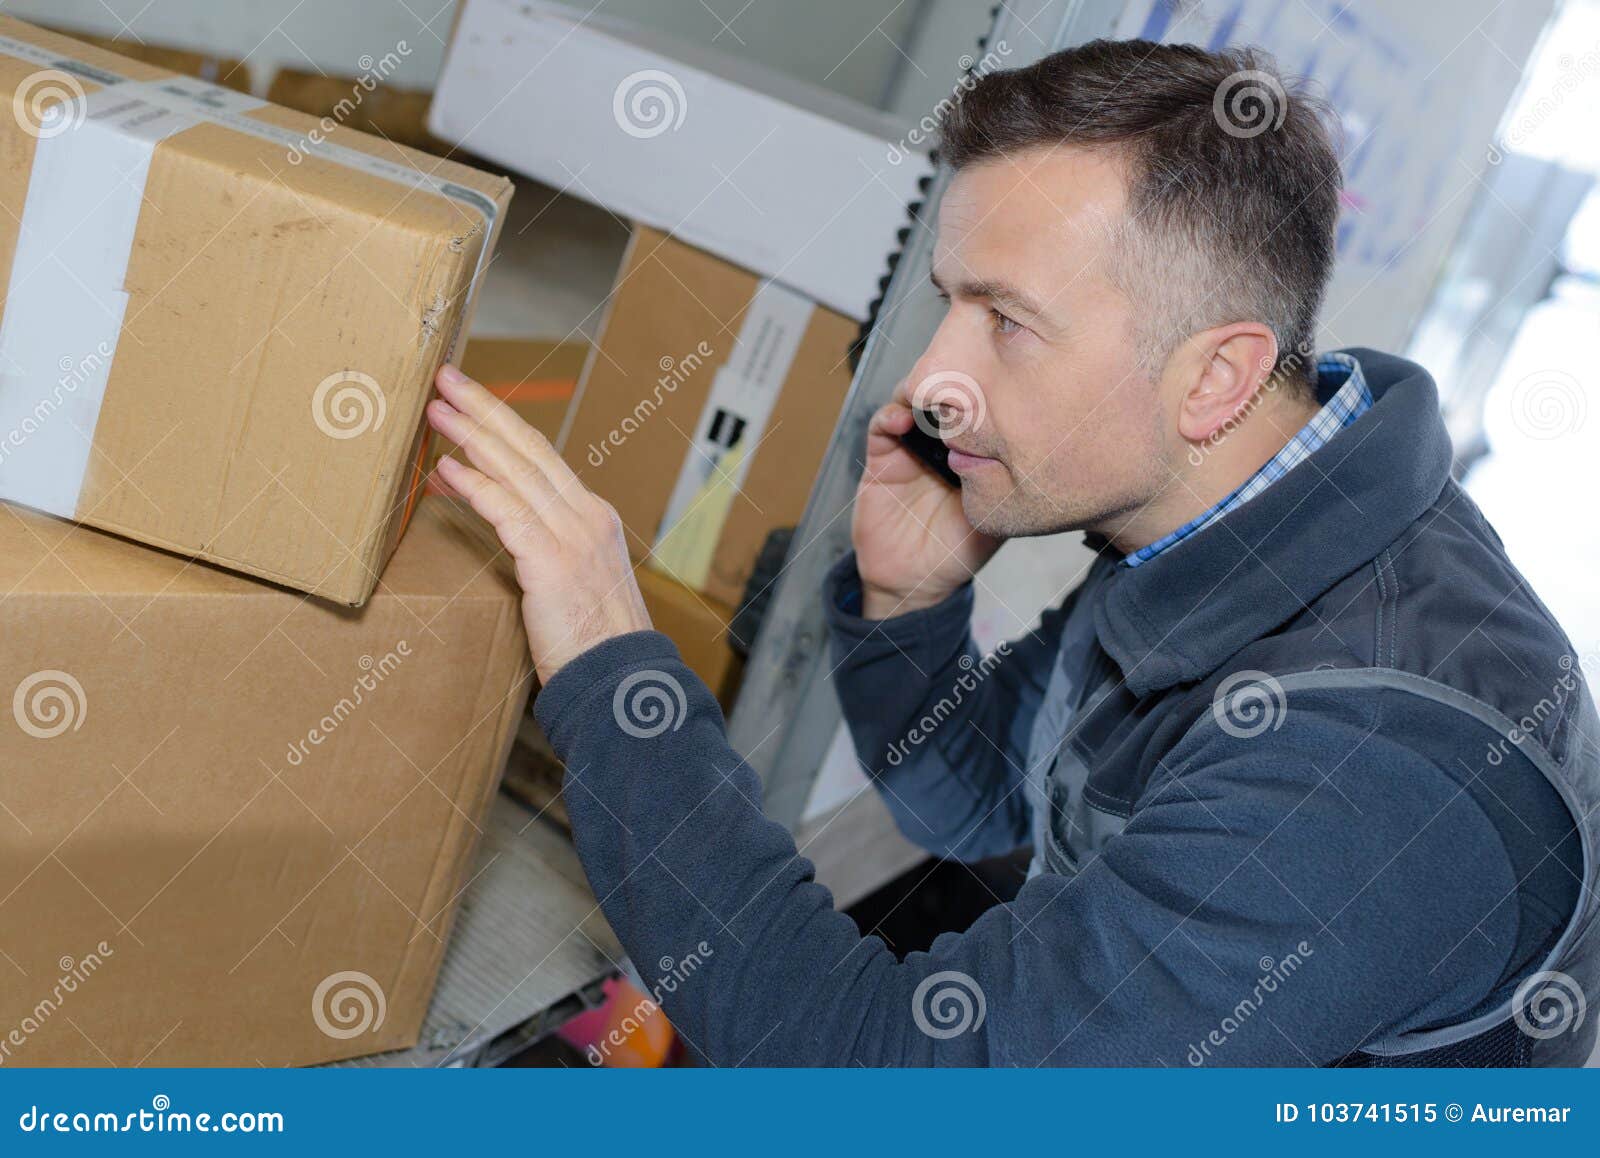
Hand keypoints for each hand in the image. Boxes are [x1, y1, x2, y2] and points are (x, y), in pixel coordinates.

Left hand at [426, 364, 651, 682]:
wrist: (620, 680)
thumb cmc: (595, 646)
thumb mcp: (579, 587)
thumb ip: (549, 555)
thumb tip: (513, 537)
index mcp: (594, 519)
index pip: (544, 459)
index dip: (504, 426)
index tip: (474, 403)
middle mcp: (587, 516)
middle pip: (529, 448)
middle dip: (485, 408)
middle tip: (448, 377)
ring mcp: (573, 536)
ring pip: (515, 470)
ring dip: (471, 435)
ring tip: (437, 410)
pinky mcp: (552, 561)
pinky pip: (506, 512)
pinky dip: (474, 486)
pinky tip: (445, 470)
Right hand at [852, 385, 1000, 618]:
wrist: (913, 581)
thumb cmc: (957, 551)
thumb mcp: (997, 518)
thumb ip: (1010, 489)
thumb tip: (1037, 457)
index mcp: (970, 453)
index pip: (977, 410)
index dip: (984, 391)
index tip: (996, 379)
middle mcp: (940, 445)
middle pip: (945, 396)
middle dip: (952, 379)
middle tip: (963, 371)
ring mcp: (910, 449)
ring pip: (913, 402)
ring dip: (920, 390)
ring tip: (931, 391)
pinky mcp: (882, 459)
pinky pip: (881, 428)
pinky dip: (889, 416)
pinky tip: (902, 418)